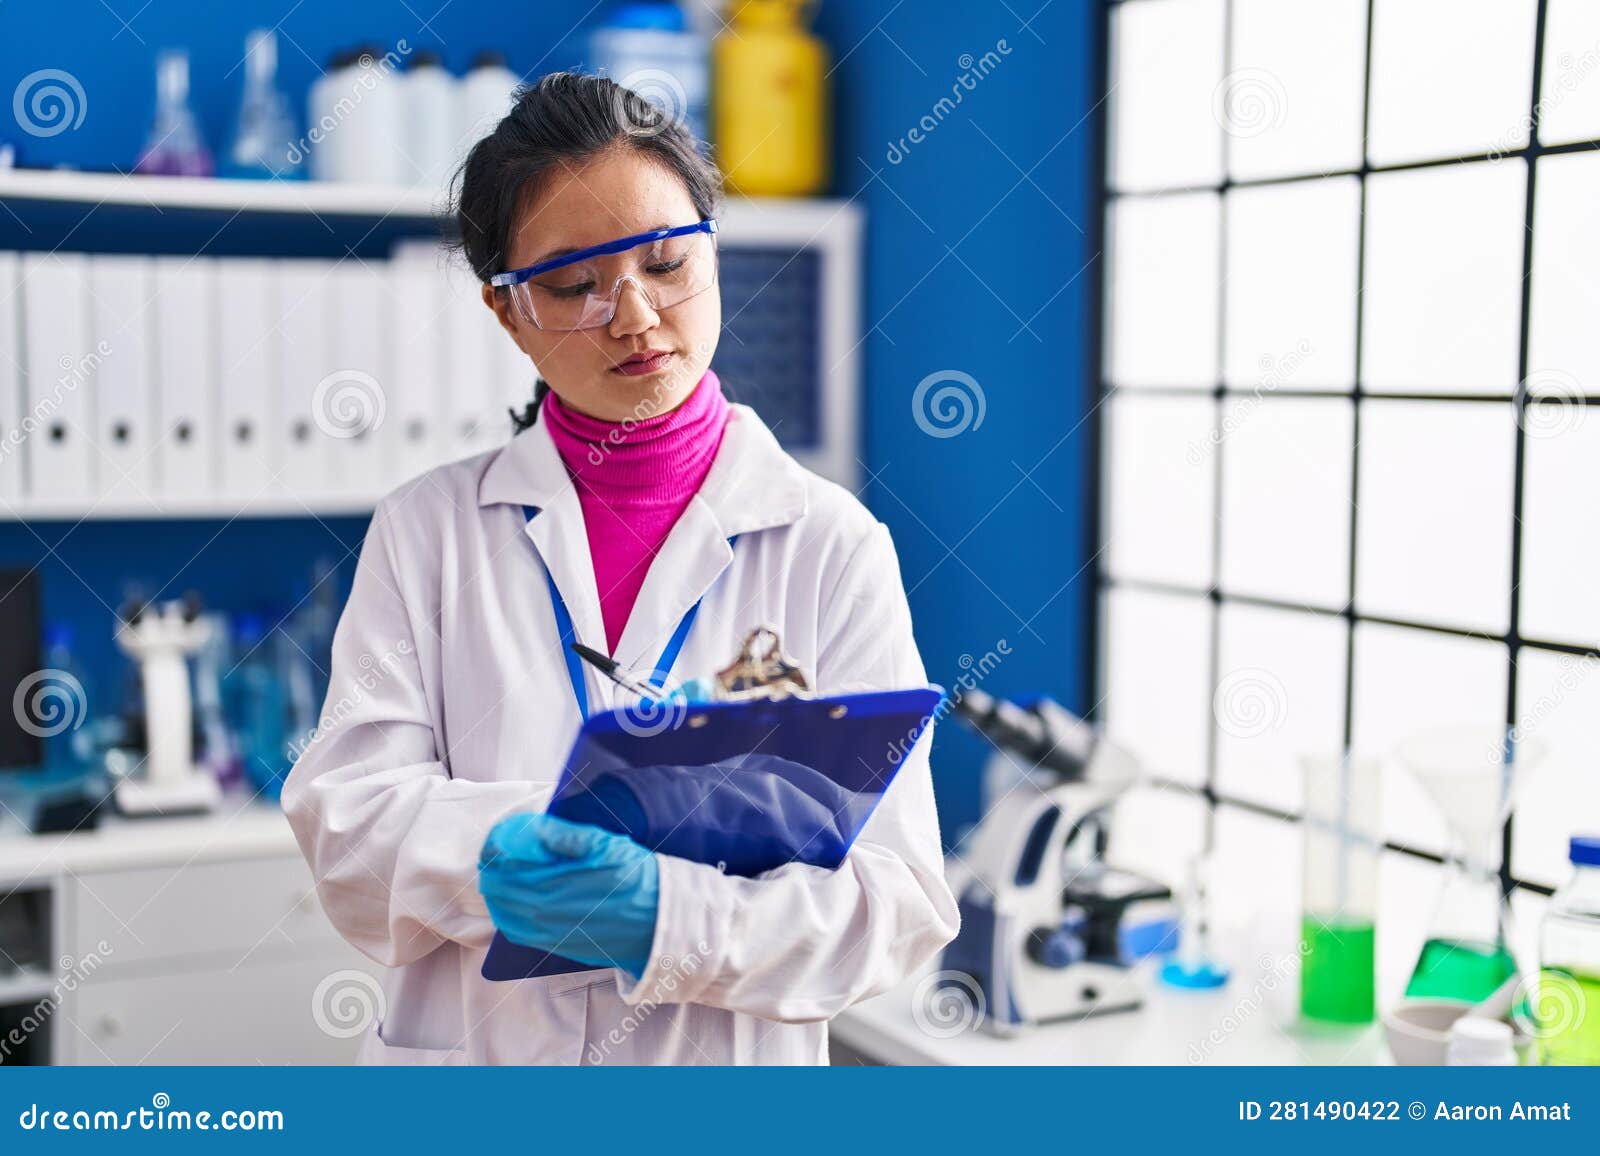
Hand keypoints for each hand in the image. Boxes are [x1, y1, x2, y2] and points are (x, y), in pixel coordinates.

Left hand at [478, 812, 658, 978]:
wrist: (658, 922)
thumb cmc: (635, 880)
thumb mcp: (605, 846)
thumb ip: (563, 836)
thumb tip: (531, 828)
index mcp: (548, 884)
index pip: (500, 861)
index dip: (497, 842)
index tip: (506, 831)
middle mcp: (540, 912)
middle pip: (494, 885)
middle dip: (496, 862)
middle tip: (509, 846)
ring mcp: (544, 932)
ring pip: (501, 909)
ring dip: (500, 887)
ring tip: (513, 869)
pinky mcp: (554, 944)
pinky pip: (515, 929)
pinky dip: (509, 909)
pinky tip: (522, 897)